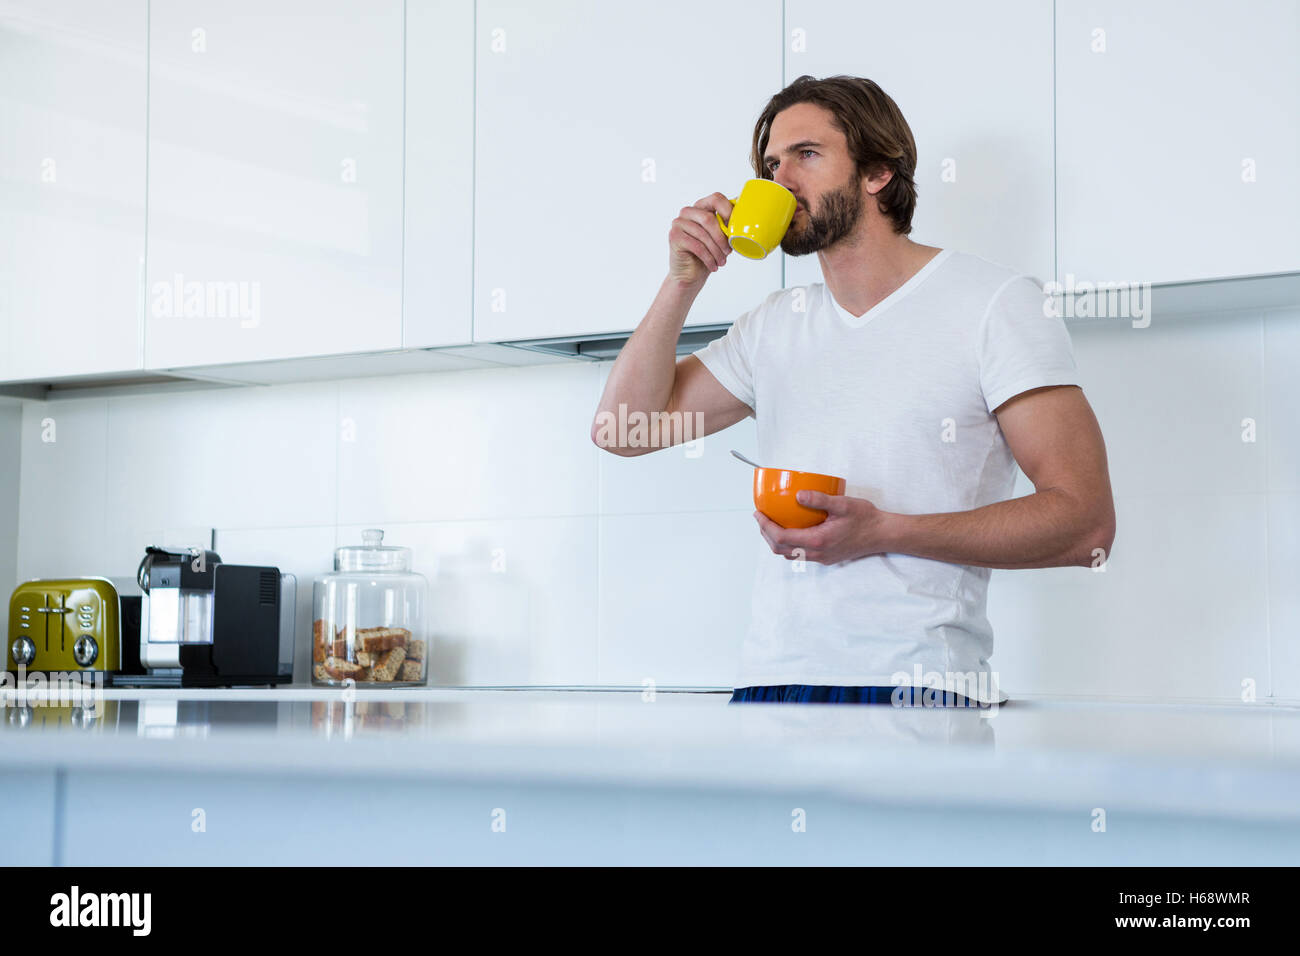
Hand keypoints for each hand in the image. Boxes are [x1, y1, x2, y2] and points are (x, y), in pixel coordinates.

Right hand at [668, 193, 733, 285]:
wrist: (690, 273)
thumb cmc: (708, 253)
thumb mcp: (722, 238)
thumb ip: (729, 224)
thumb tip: (747, 214)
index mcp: (701, 207)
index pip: (716, 198)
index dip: (728, 210)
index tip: (735, 228)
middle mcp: (688, 212)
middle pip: (709, 218)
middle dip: (722, 237)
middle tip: (729, 251)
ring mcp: (678, 223)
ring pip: (703, 234)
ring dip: (716, 251)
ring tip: (722, 262)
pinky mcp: (674, 236)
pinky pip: (696, 246)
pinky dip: (708, 258)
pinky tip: (713, 265)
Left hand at [753, 490, 891, 564]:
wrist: (883, 535)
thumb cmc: (866, 519)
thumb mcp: (843, 504)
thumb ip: (820, 499)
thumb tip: (798, 495)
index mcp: (818, 541)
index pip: (781, 537)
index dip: (765, 527)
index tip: (758, 513)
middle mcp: (817, 553)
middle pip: (780, 549)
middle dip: (766, 534)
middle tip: (761, 517)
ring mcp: (822, 558)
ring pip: (789, 554)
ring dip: (776, 541)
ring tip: (771, 524)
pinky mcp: (826, 557)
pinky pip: (800, 554)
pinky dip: (789, 544)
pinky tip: (791, 529)